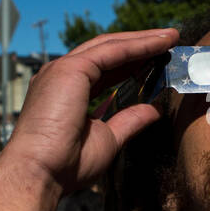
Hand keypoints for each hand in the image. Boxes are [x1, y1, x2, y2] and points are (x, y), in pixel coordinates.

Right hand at [1, 28, 178, 194]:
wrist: (39, 173)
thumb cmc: (65, 165)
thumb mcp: (107, 139)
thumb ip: (128, 121)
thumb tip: (152, 111)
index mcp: (66, 89)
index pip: (104, 67)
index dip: (132, 61)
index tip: (158, 58)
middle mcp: (61, 74)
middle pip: (108, 51)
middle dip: (140, 44)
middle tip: (169, 40)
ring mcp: (63, 68)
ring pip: (111, 46)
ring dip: (143, 40)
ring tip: (170, 37)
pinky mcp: (70, 68)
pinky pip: (112, 52)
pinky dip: (138, 46)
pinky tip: (159, 43)